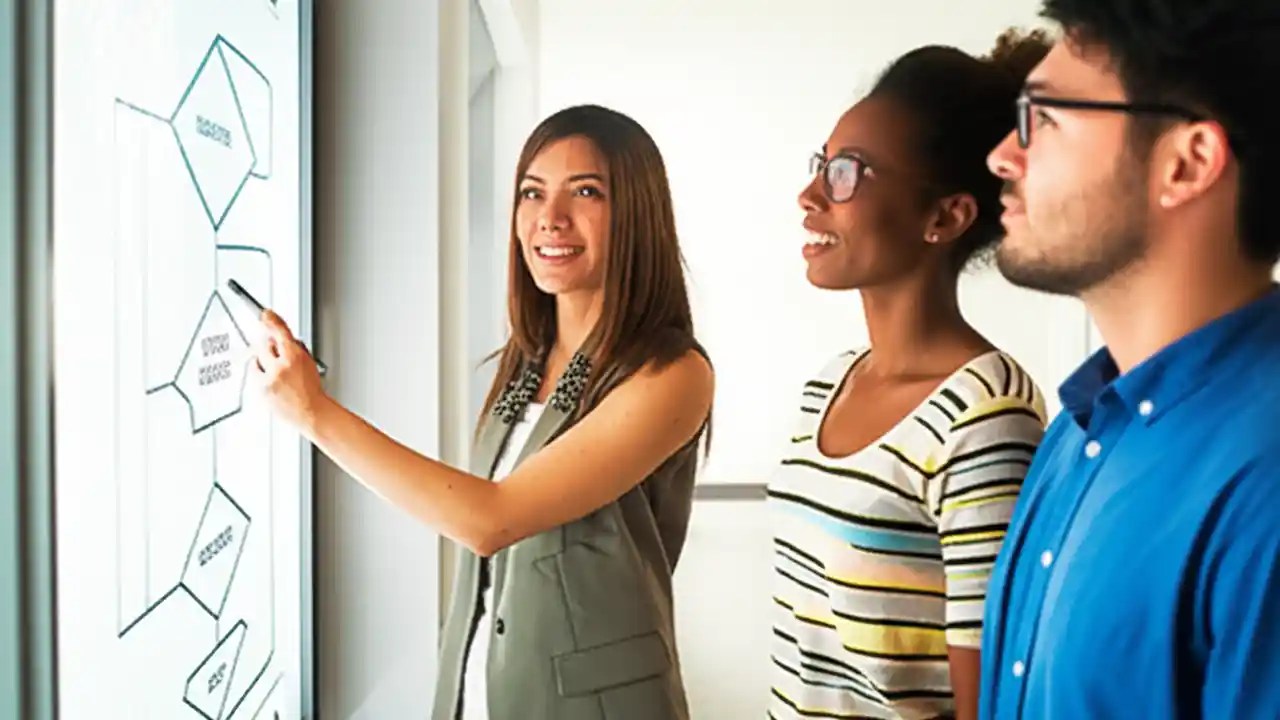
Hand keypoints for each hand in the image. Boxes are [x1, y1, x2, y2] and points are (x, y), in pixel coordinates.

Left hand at [250, 309, 328, 433]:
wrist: (311, 413)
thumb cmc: (311, 390)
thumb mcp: (308, 363)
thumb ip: (293, 348)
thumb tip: (278, 338)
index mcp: (295, 357)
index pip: (280, 333)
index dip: (271, 321)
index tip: (265, 314)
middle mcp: (280, 367)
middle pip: (263, 345)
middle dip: (267, 346)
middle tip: (274, 353)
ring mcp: (268, 379)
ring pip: (255, 360)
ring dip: (262, 362)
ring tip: (276, 374)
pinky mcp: (260, 390)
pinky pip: (253, 375)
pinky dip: (259, 376)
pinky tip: (272, 383)